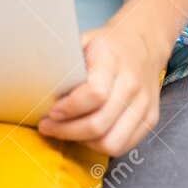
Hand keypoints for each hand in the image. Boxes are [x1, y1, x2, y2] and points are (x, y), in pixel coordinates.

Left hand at [38, 22, 162, 156]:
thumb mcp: (82, 42)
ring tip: (65, 132)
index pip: (95, 94)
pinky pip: (124, 145)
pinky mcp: (151, 119)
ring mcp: (144, 104)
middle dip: (67, 131)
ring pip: (112, 142)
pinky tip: (84, 135)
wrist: (143, 44)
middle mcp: (132, 84)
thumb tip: (37, 85)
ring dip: (83, 142)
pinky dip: (100, 145)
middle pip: (100, 124)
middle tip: (47, 126)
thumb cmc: (106, 45)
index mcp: (112, 61)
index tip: (51, 112)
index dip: (69, 108)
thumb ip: (65, 63)